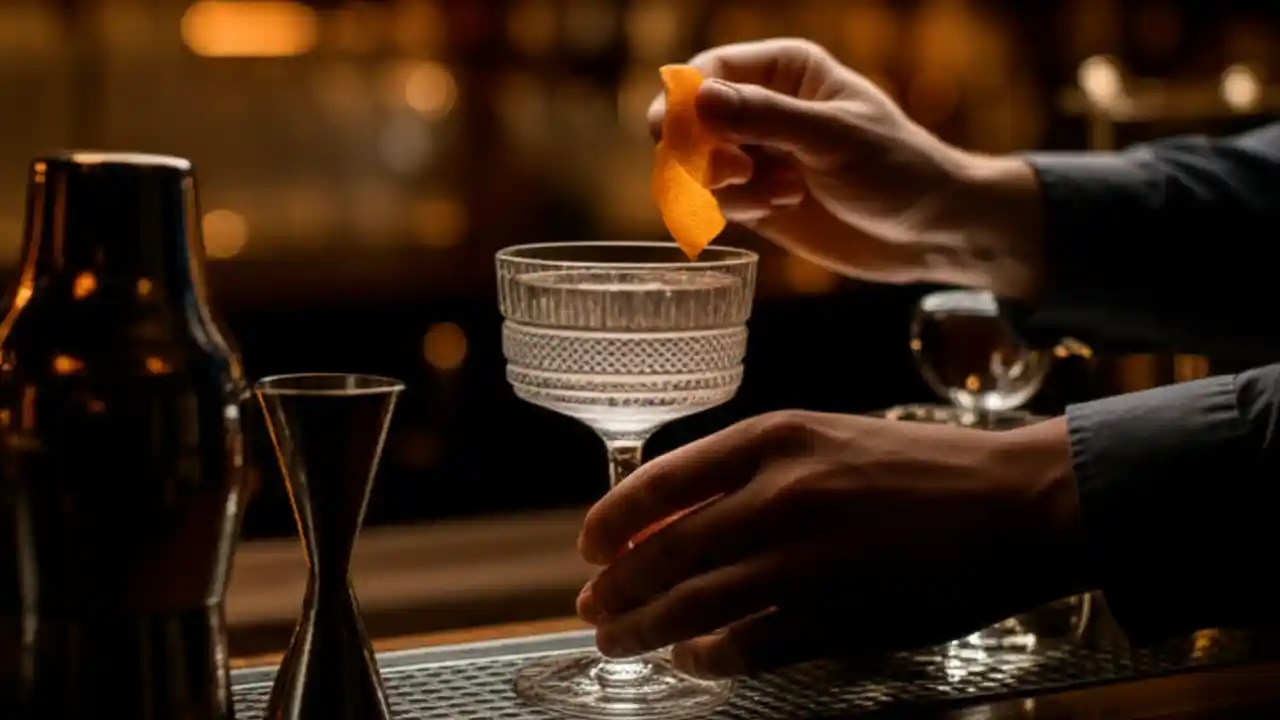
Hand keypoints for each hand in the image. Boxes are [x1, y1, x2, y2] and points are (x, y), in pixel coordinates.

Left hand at [575, 411, 1086, 677]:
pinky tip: (694, 661)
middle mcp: (782, 494)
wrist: (1014, 501)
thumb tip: (672, 516)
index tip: (587, 547)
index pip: (661, 481)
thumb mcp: (825, 441)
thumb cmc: (919, 466)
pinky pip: (751, 644)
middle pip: (667, 551)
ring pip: (696, 604)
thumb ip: (750, 473)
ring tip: (620, 641)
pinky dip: (711, 658)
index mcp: (775, 440)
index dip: (611, 520)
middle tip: (592, 609)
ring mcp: (810, 558)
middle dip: (617, 587)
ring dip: (647, 629)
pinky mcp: (841, 614)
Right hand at [650, 38, 1045, 301]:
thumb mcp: (834, 138)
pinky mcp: (755, 199)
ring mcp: (756, 155)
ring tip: (780, 192)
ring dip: (724, 185)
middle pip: (688, 120)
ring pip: (695, 166)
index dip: (684, 104)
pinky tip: (785, 204)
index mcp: (783, 69)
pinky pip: (714, 201)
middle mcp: (761, 107)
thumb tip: (697, 99)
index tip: (681, 137)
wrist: (930, 230)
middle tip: (734, 172)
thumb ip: (766, 117)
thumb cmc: (898, 169)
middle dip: (699, 151)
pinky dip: (737, 208)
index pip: (707, 71)